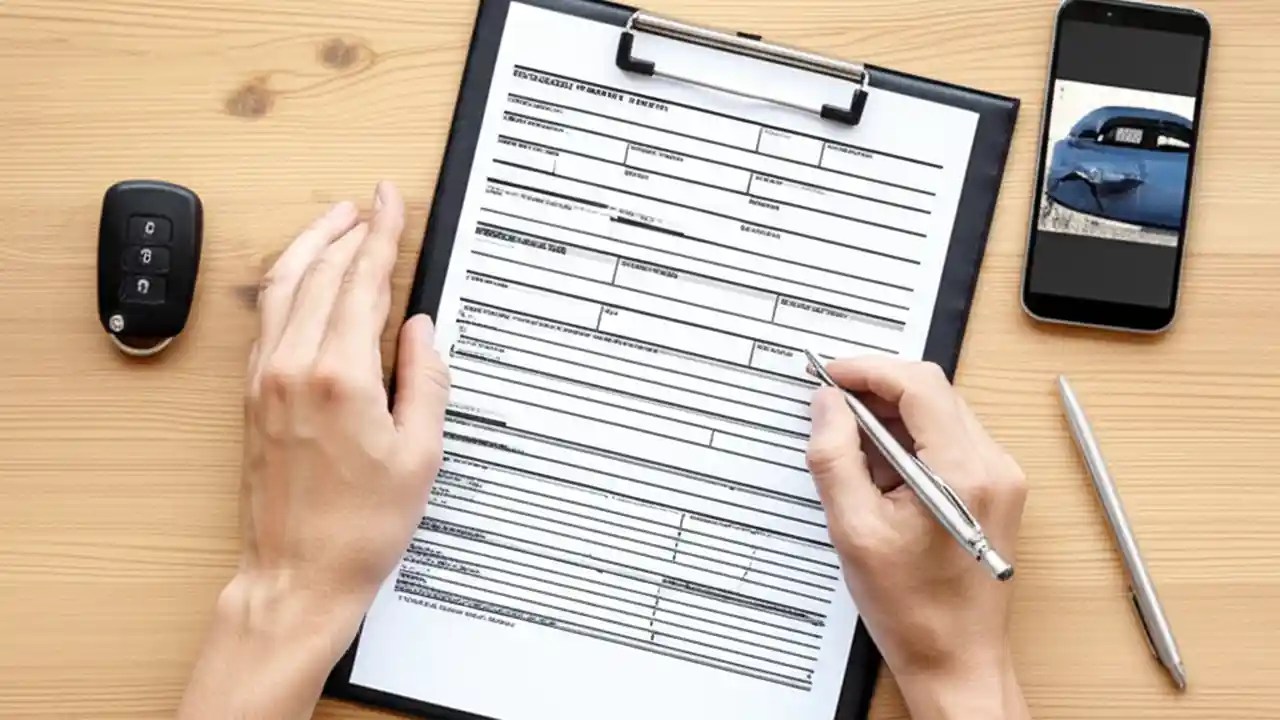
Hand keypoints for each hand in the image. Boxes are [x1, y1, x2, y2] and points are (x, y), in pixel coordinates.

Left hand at [179, 182, 450, 719]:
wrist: (298, 572)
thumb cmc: (359, 526)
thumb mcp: (420, 453)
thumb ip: (425, 379)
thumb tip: (420, 329)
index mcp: (340, 377)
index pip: (362, 282)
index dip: (380, 234)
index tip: (389, 201)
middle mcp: (292, 367)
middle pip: (320, 273)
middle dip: (349, 231)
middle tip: (372, 204)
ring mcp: (265, 379)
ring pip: (283, 287)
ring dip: (312, 247)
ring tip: (336, 223)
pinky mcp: (252, 396)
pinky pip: (268, 319)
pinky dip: (287, 284)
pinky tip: (304, 280)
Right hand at [806, 358, 1029, 719]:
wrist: (957, 660)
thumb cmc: (913, 610)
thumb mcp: (853, 529)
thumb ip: (834, 457)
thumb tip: (826, 406)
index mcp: (963, 473)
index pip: (919, 385)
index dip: (868, 370)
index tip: (831, 375)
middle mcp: (993, 467)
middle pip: (933, 392)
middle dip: (877, 390)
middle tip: (831, 407)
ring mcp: (1000, 477)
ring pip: (941, 412)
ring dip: (893, 416)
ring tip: (852, 449)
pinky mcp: (996, 489)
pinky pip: (950, 440)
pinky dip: (911, 440)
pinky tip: (881, 472)